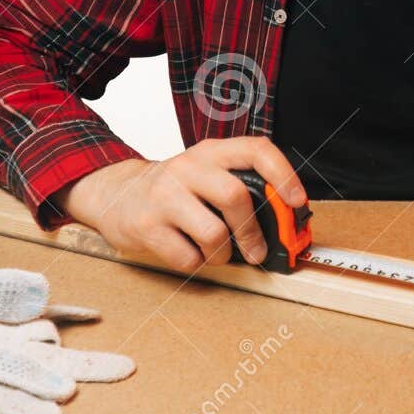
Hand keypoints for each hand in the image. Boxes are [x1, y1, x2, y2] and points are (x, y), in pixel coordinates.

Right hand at [60, 137, 307, 272]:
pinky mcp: (146, 225)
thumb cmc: (173, 190)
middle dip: (254, 231)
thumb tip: (285, 221)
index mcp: (210, 152)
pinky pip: (188, 257)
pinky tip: (190, 252)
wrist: (116, 194)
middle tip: (258, 250)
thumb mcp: (206, 175)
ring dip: (224, 253)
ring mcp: (164, 196)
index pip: (256, 150)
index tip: (297, 202)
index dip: (284, 175)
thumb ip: (242, 188)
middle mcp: (187, 168)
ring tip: (217, 252)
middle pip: (236, 196)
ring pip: (214, 233)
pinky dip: (197, 264)